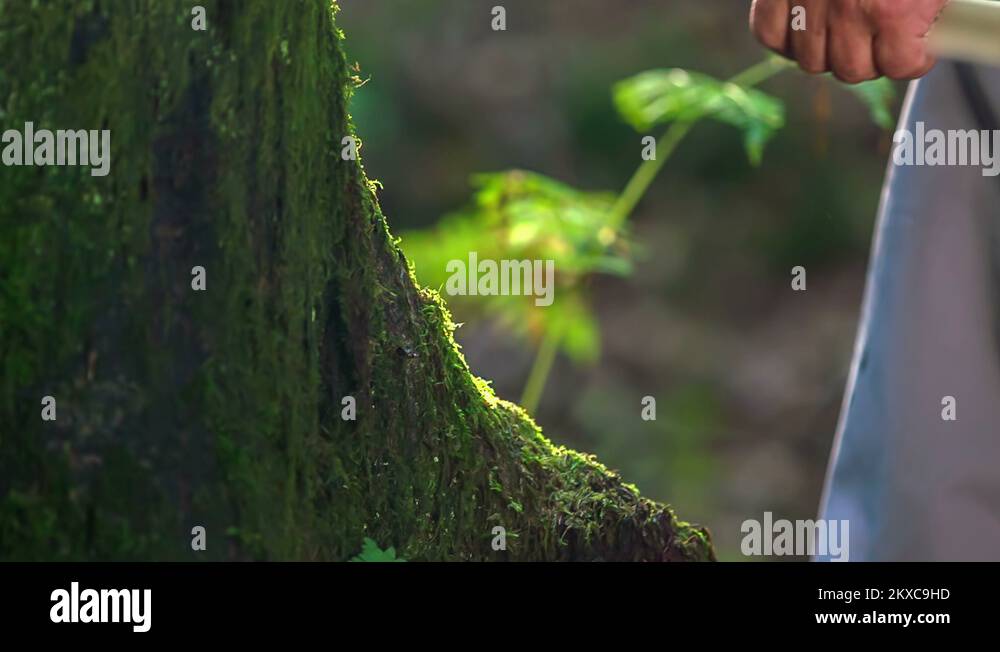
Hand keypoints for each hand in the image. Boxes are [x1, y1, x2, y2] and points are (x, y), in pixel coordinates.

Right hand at [750, 0, 949, 81]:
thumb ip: (927, 8)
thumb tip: (928, 39)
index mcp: (895, 9)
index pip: (900, 66)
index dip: (910, 58)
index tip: (914, 47)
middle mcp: (849, 11)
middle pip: (852, 71)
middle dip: (864, 57)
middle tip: (873, 33)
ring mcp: (807, 5)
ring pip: (811, 61)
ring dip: (824, 47)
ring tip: (836, 21)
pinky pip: (769, 36)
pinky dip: (781, 36)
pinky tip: (799, 23)